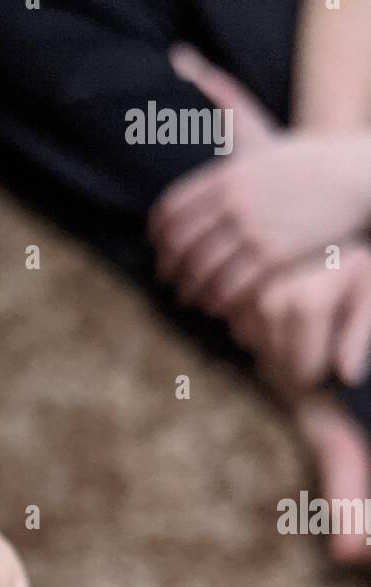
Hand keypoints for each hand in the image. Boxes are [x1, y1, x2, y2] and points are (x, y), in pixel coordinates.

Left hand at [150, 132, 370, 314]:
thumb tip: (190, 65)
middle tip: (168, 280)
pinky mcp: (272, 256)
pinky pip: (230, 287)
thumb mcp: (261, 137)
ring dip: (190, 290)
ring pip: (202, 272)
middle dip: (169, 268)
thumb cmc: (306, 160)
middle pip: (180, 246)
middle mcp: (233, 204)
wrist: (353, 176)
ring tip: (188, 297)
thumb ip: (224, 112)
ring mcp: (252, 231)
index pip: (170, 212)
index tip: (156, 249)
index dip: (157, 237)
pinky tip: (215, 305)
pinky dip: (216, 300)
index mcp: (225, 176)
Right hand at [229, 240, 370, 389]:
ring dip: (272, 340)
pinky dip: (254, 323)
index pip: (302, 372)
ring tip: (293, 308)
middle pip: (277, 363)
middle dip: (293, 356)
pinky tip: (274, 298)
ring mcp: (244, 295)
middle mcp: (269, 302)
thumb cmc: (352, 253)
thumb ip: (359, 333)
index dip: (318, 370)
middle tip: (313, 326)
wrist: (322, 208)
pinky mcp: (229, 285)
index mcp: (306, 305)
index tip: (328, 355)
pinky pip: (238, 326)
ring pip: (255, 346)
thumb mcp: (367, 289)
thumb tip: (348, 378)